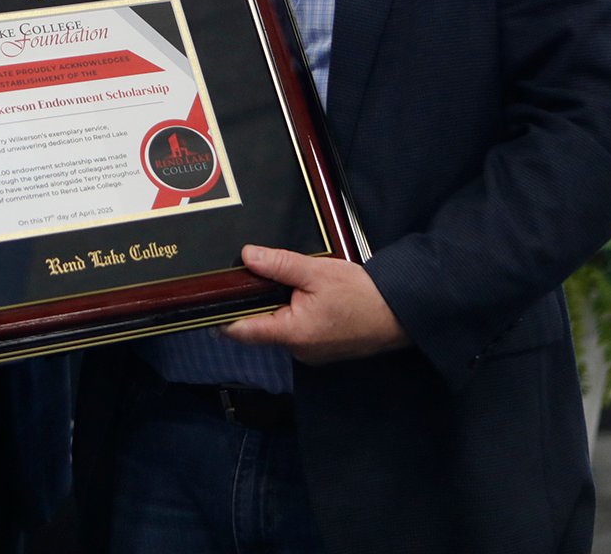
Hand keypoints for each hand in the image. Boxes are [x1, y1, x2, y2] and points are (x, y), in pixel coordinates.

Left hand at [222, 245, 410, 364]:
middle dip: (257, 302)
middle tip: (256, 275)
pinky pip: (298, 331)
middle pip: (260, 327)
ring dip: (280, 307)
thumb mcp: (317, 272)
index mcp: (291, 333)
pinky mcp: (322, 350)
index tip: (210, 299)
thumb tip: (246, 256)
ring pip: (280, 328)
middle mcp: (297, 350)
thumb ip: (279, 265)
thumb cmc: (361, 294)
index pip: (242, 331)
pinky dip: (296, 314)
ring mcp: (310, 354)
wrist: (400, 314)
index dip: (222, 316)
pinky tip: (308, 296)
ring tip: (288, 281)